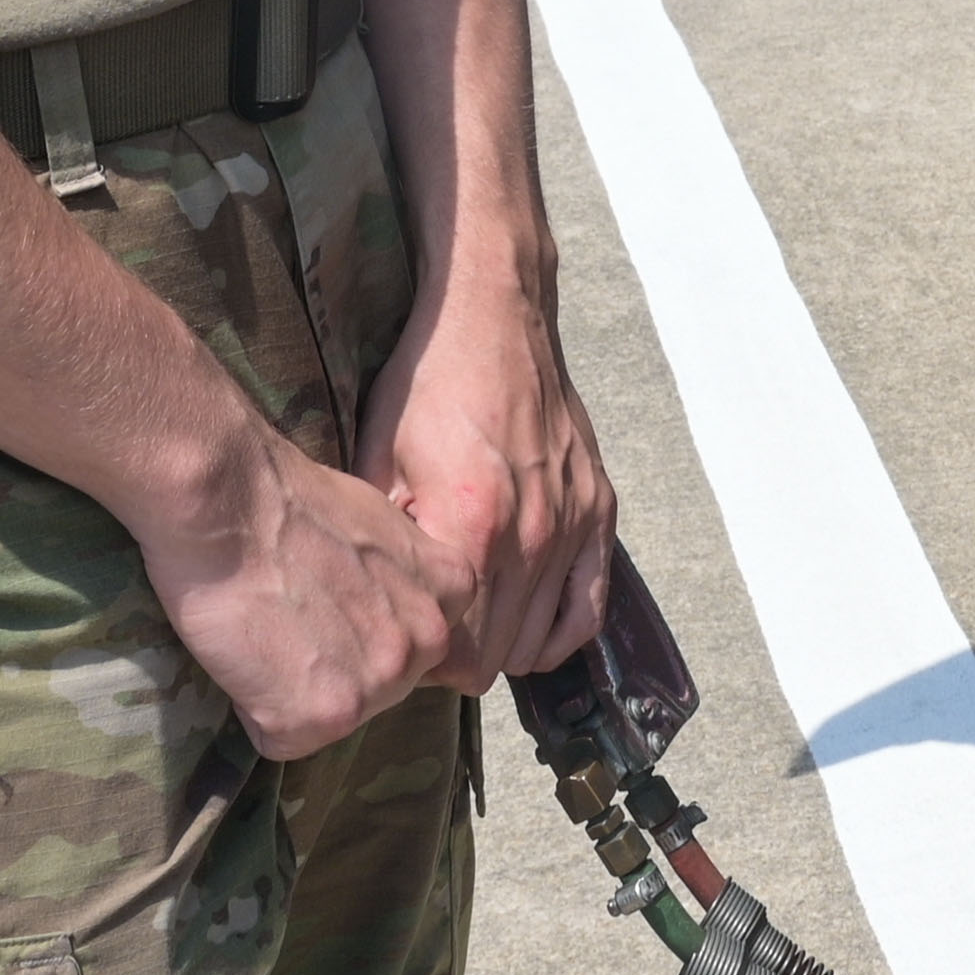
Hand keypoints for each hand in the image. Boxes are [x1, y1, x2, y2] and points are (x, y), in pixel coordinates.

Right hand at [127, 409, 468, 760]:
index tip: (332, 601)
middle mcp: (429, 643)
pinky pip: (281, 737)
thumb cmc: (288, 498)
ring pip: (332, 715)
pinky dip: (255, 709)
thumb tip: (388, 605)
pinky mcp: (324, 717)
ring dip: (293, 689)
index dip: (363, 628)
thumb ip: (405, 577)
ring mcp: (381, 684)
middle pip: (378, 686)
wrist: (229, 500)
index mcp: (452, 591)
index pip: (417, 644)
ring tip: (268, 629)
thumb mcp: (384, 527)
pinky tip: (246, 656)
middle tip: (291, 614)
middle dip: (336, 665)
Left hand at [360, 279, 615, 689]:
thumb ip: (383, 545)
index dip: (422, 659)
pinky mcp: (599, 508)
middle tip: (426, 628)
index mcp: (474, 526)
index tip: (400, 634)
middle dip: (457, 658)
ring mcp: (575, 522)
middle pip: (498, 658)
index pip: (456, 652)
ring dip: (503, 644)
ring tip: (467, 620)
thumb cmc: (426, 384)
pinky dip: (558, 631)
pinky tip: (526, 626)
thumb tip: (376, 609)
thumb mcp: (376, 459)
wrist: (494, 316)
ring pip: (541, 641)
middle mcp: (535, 534)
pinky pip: (588, 606)